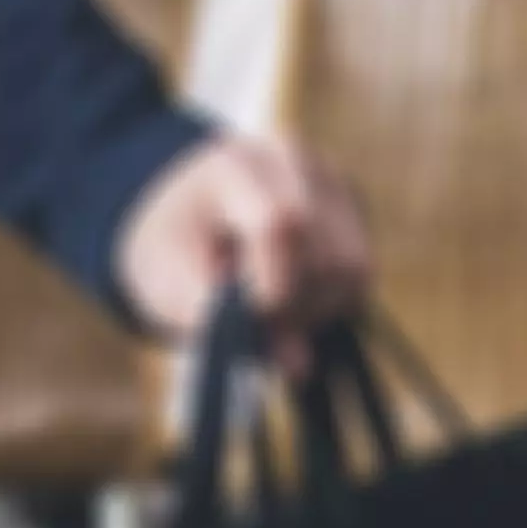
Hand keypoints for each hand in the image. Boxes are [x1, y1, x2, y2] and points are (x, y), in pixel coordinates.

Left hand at [116, 130, 372, 343]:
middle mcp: (293, 162)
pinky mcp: (351, 208)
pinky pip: (360, 271)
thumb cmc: (171, 248)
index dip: (274, 288)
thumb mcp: (167, 279)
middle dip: (292, 305)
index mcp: (235, 164)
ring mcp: (329, 181)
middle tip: (253, 317)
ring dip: (314, 306)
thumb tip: (298, 364)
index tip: (250, 319)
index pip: (282, 223)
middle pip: (326, 253)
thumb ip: (223, 320)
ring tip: (267, 303)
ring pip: (353, 267)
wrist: (182, 214)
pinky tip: (290, 290)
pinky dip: (329, 296)